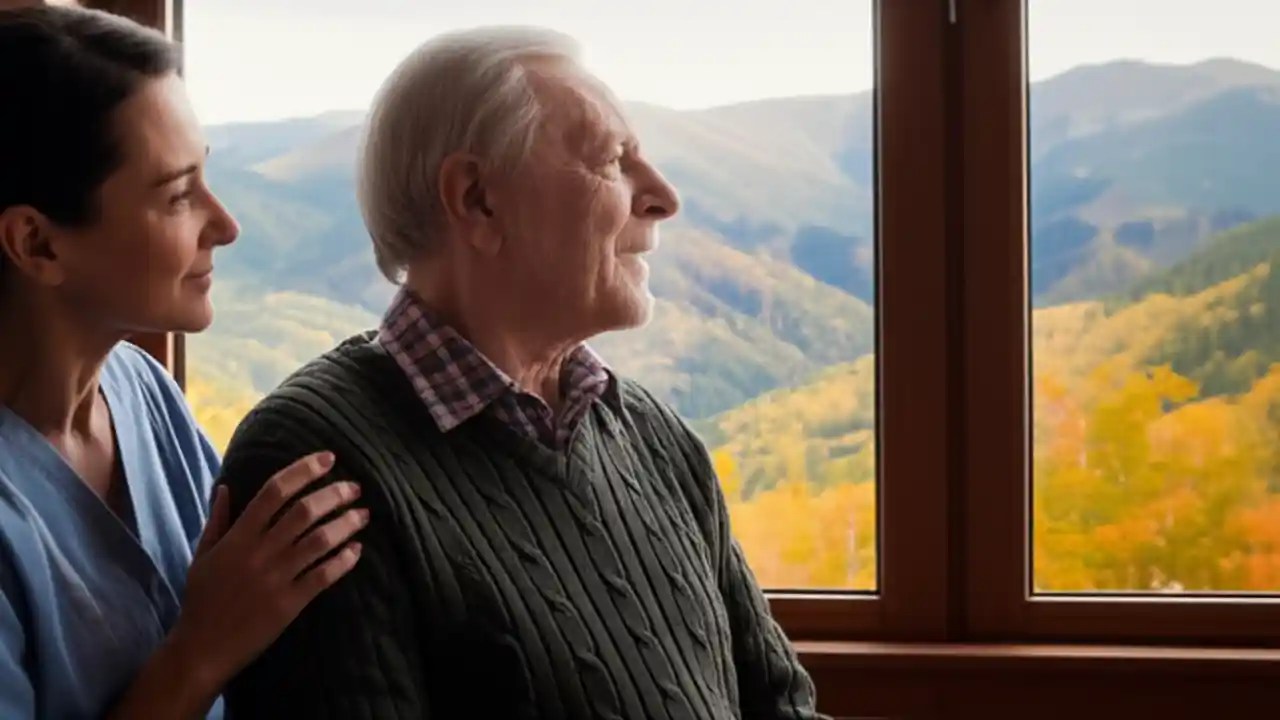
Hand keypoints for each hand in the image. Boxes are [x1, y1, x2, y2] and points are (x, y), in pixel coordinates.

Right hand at [171, 451, 368, 688]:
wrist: (202, 648)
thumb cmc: (202, 600)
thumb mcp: (202, 555)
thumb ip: (217, 520)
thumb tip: (225, 487)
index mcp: (238, 536)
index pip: (274, 491)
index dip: (303, 470)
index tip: (328, 459)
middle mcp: (260, 552)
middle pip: (304, 511)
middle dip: (334, 494)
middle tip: (354, 487)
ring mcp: (276, 577)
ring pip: (320, 541)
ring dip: (346, 524)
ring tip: (364, 514)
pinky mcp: (290, 603)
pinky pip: (324, 576)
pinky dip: (344, 560)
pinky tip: (357, 550)